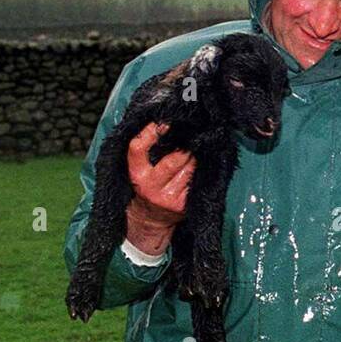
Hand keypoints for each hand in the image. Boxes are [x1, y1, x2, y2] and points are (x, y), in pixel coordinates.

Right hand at [124, 122, 194, 254]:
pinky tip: (204, 165)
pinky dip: (201, 171)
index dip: (150, 132)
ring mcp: (168, 198)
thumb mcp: (140, 170)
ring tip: (200, 149)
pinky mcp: (183, 205)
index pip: (138, 148)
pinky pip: (196, 181)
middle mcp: (150, 187)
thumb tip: (164, 123)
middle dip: (185, 148)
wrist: (150, 220)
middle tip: (193, 137)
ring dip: (196, 158)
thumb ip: (146, 152)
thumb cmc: (147, 186)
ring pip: (189, 170)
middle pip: (173, 160)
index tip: (165, 121)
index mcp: (136, 174)